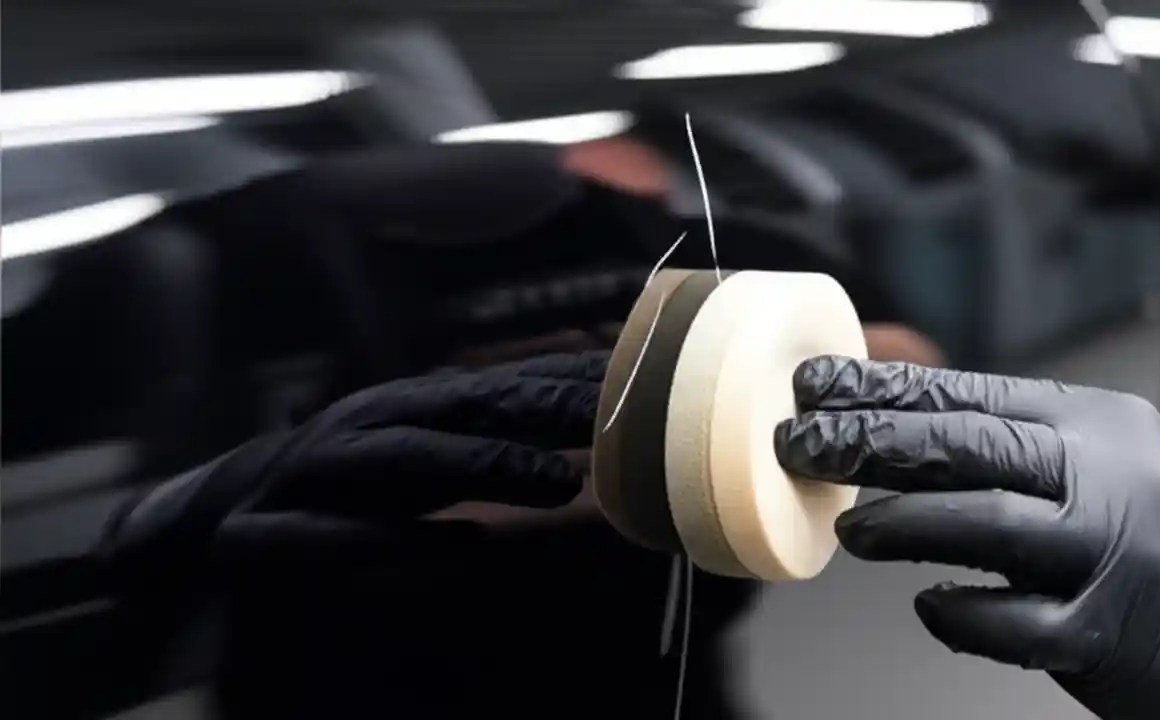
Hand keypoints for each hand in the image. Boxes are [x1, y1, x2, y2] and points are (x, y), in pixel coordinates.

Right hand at [99, 352, 606, 583]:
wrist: (220, 514)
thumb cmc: (347, 481)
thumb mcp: (424, 453)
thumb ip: (493, 440)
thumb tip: (579, 427)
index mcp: (414, 405)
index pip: (504, 384)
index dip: (570, 380)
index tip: (641, 381)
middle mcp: (378, 422)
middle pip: (469, 411)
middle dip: (543, 410)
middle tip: (618, 420)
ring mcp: (331, 469)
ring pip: (414, 462)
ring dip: (487, 467)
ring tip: (557, 484)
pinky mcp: (286, 525)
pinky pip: (348, 537)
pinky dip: (405, 541)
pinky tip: (465, 547)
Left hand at [774, 357, 1159, 719]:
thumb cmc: (1154, 546)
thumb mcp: (1096, 467)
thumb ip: (1007, 447)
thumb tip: (885, 430)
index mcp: (1095, 424)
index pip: (970, 392)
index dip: (882, 388)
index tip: (814, 384)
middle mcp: (1108, 476)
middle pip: (970, 445)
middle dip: (872, 441)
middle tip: (804, 443)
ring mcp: (1110, 554)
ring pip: (986, 522)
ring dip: (902, 522)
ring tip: (852, 527)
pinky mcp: (1105, 631)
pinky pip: (1011, 621)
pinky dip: (959, 612)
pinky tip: (929, 603)